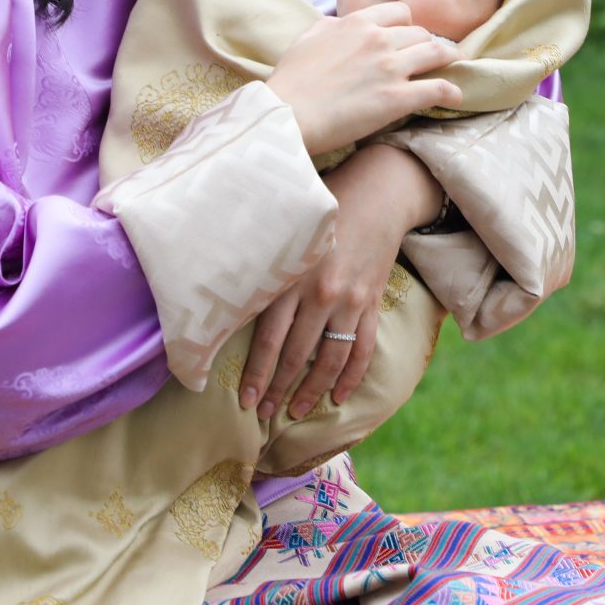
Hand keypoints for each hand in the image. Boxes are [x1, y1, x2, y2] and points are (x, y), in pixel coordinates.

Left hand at [240, 144, 441, 419]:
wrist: (380, 191)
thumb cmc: (324, 205)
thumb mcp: (287, 228)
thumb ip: (263, 261)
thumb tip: (224, 289)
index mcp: (293, 276)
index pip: (269, 338)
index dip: (257, 374)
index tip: (245, 399)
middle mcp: (322, 293)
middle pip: (297, 354)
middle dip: (278, 389)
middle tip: (263, 413)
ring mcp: (351, 300)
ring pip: (330, 358)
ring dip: (312, 389)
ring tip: (297, 412)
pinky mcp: (372, 301)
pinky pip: (363, 348)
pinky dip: (351, 376)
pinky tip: (338, 395)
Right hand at [266, 3, 461, 156]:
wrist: (288, 113)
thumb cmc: (292, 79)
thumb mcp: (308, 38)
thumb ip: (331, 26)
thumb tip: (342, 24)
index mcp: (359, 22)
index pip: (401, 13)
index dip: (408, 26)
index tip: (409, 37)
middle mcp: (380, 39)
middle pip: (421, 34)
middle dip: (427, 44)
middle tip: (432, 56)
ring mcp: (392, 68)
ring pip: (436, 54)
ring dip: (448, 59)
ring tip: (455, 65)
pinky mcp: (398, 98)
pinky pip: (438, 88)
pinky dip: (451, 91)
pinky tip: (457, 97)